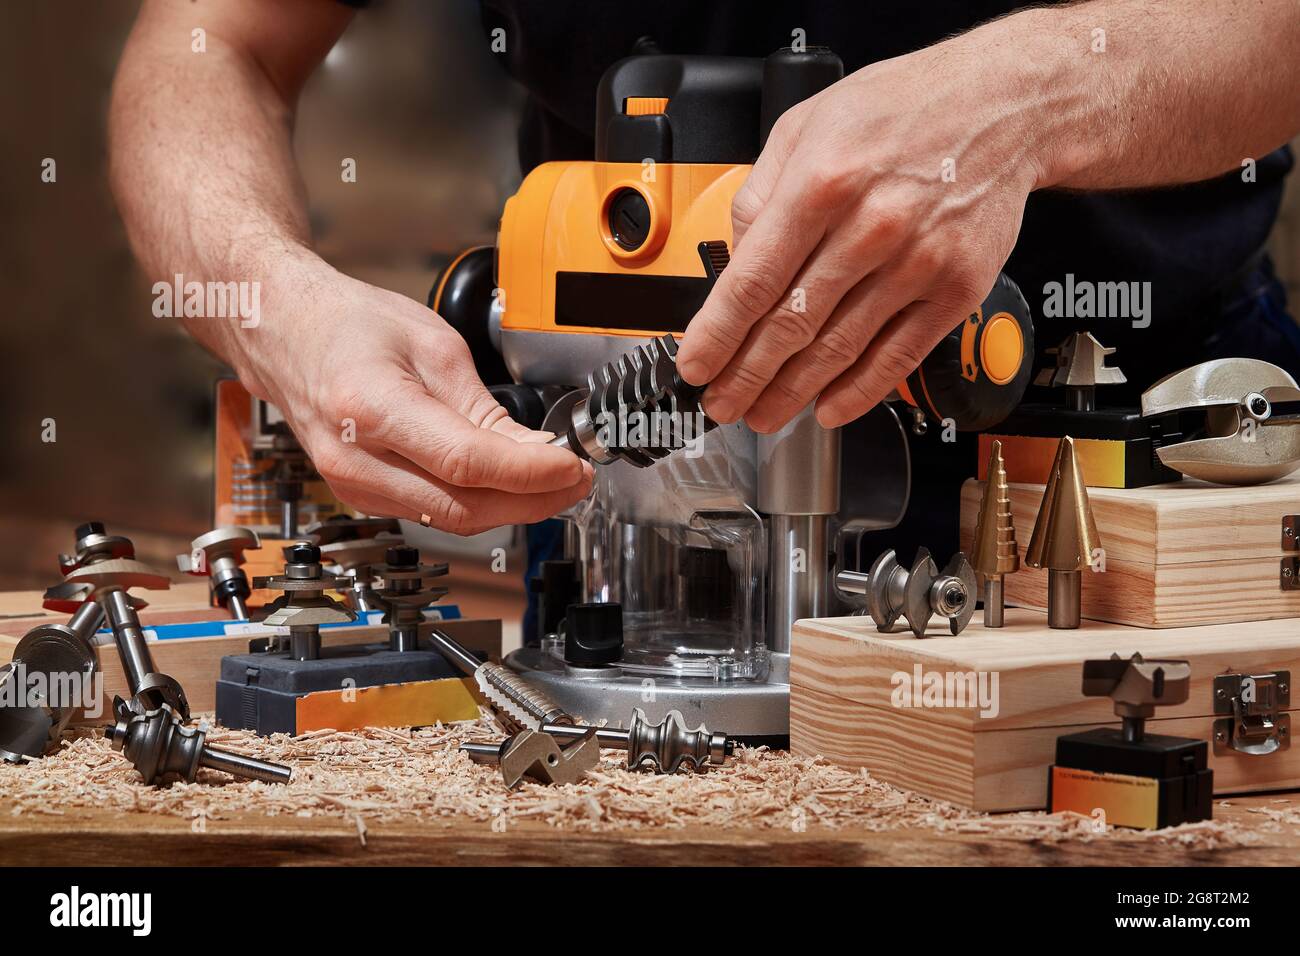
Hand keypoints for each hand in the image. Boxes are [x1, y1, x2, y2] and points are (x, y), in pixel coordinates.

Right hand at [232, 258, 591, 534]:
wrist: (285, 332)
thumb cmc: (349, 326)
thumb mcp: (433, 346)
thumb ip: (487, 407)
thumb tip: (539, 452)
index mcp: (370, 407)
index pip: (467, 463)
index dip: (530, 473)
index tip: (573, 465)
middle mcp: (354, 458)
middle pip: (463, 507)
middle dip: (532, 500)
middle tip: (576, 478)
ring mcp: (353, 485)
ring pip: (452, 520)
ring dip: (511, 507)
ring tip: (552, 481)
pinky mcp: (360, 496)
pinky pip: (433, 514)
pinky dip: (478, 503)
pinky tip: (507, 485)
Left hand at [676, 30, 1044, 431]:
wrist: (1003, 104)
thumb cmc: (904, 109)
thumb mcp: (808, 123)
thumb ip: (762, 192)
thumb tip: (735, 255)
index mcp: (822, 184)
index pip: (753, 281)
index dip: (718, 334)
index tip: (696, 364)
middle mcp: (870, 227)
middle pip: (791, 325)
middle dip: (746, 376)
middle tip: (721, 402)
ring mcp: (917, 263)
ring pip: (839, 348)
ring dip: (793, 392)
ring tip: (763, 413)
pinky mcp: (955, 289)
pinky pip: (898, 355)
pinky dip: (859, 391)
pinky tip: (829, 409)